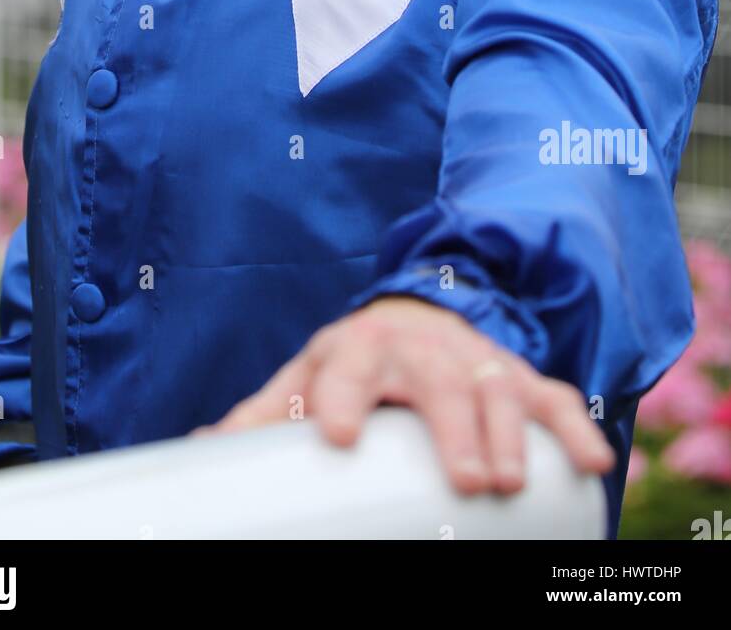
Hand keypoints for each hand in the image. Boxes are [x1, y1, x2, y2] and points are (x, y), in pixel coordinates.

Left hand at [195, 296, 615, 494]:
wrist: (414, 314)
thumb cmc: (353, 362)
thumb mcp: (306, 376)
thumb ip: (264, 415)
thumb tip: (197, 453)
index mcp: (357, 349)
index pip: (345, 368)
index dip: (338, 397)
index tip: (334, 433)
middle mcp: (421, 349)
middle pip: (438, 381)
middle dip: (454, 426)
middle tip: (469, 477)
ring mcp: (475, 361)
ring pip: (499, 388)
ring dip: (513, 430)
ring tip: (515, 478)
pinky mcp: (515, 376)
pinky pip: (552, 395)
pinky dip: (575, 425)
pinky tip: (593, 463)